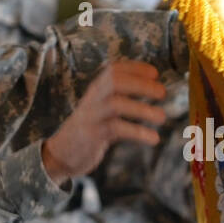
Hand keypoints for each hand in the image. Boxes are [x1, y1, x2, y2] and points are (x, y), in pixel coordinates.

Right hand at [42, 60, 166, 184]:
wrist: (61, 154)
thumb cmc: (89, 129)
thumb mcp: (101, 110)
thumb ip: (120, 99)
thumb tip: (153, 91)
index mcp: (96, 90)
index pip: (114, 69)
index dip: (136, 68)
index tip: (156, 73)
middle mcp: (93, 99)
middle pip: (115, 81)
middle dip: (141, 84)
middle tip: (163, 93)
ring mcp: (91, 116)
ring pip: (116, 104)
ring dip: (142, 109)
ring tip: (162, 117)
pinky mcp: (92, 136)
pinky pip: (117, 129)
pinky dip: (138, 132)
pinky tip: (153, 138)